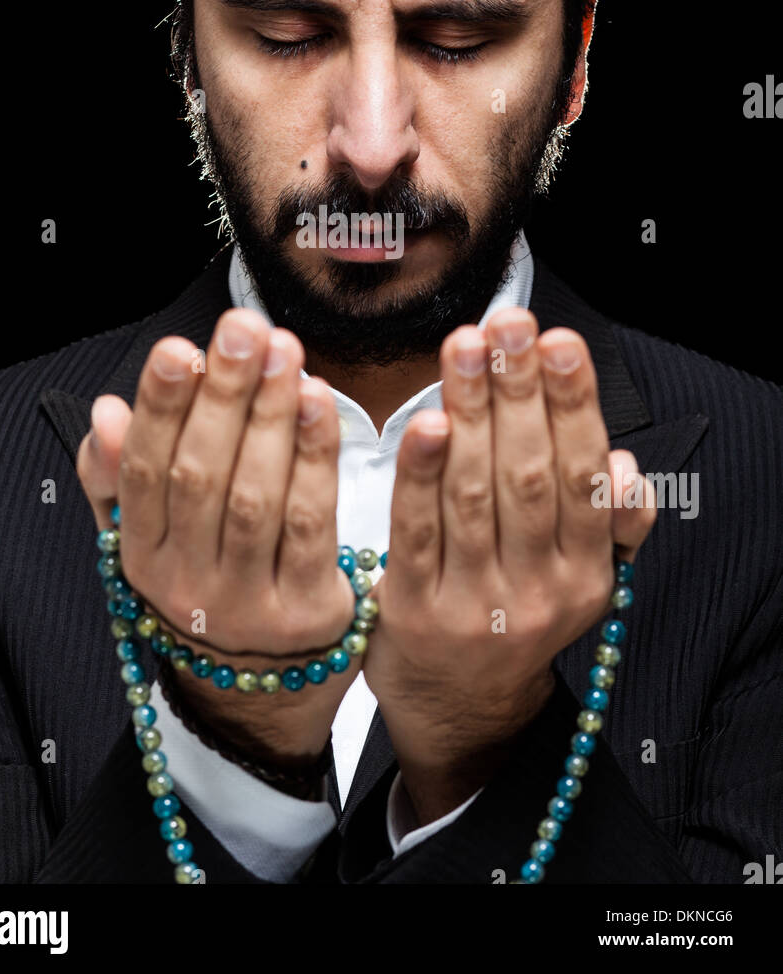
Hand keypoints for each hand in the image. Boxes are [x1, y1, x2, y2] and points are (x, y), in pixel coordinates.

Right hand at [76, 309, 357, 764]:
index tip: (180, 348)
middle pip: (201, 476)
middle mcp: (186, 582)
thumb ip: (122, 478)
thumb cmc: (210, 589)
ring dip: (271, 416)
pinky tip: (321, 405)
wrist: (258, 701)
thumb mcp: (152, 542)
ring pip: (256, 496)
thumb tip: (105, 413)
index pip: (144, 471)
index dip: (159, 407)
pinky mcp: (307, 611)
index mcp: (142, 556)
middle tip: (245, 331)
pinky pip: (312, 523)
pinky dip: (316, 458)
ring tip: (285, 353)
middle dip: (224, 395)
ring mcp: (247, 601)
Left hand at [363, 307, 656, 824]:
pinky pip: (418, 530)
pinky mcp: (413, 610)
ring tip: (466, 346)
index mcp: (585, 575)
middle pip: (530, 475)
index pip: (583, 477)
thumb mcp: (582, 580)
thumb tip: (622, 466)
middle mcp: (537, 592)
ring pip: (476, 492)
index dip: (572, 405)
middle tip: (510, 325)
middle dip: (520, 391)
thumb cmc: (518, 619)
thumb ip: (609, 522)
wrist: (461, 712)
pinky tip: (424, 423)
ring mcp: (474, 603)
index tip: (558, 343)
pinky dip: (420, 474)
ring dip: (471, 412)